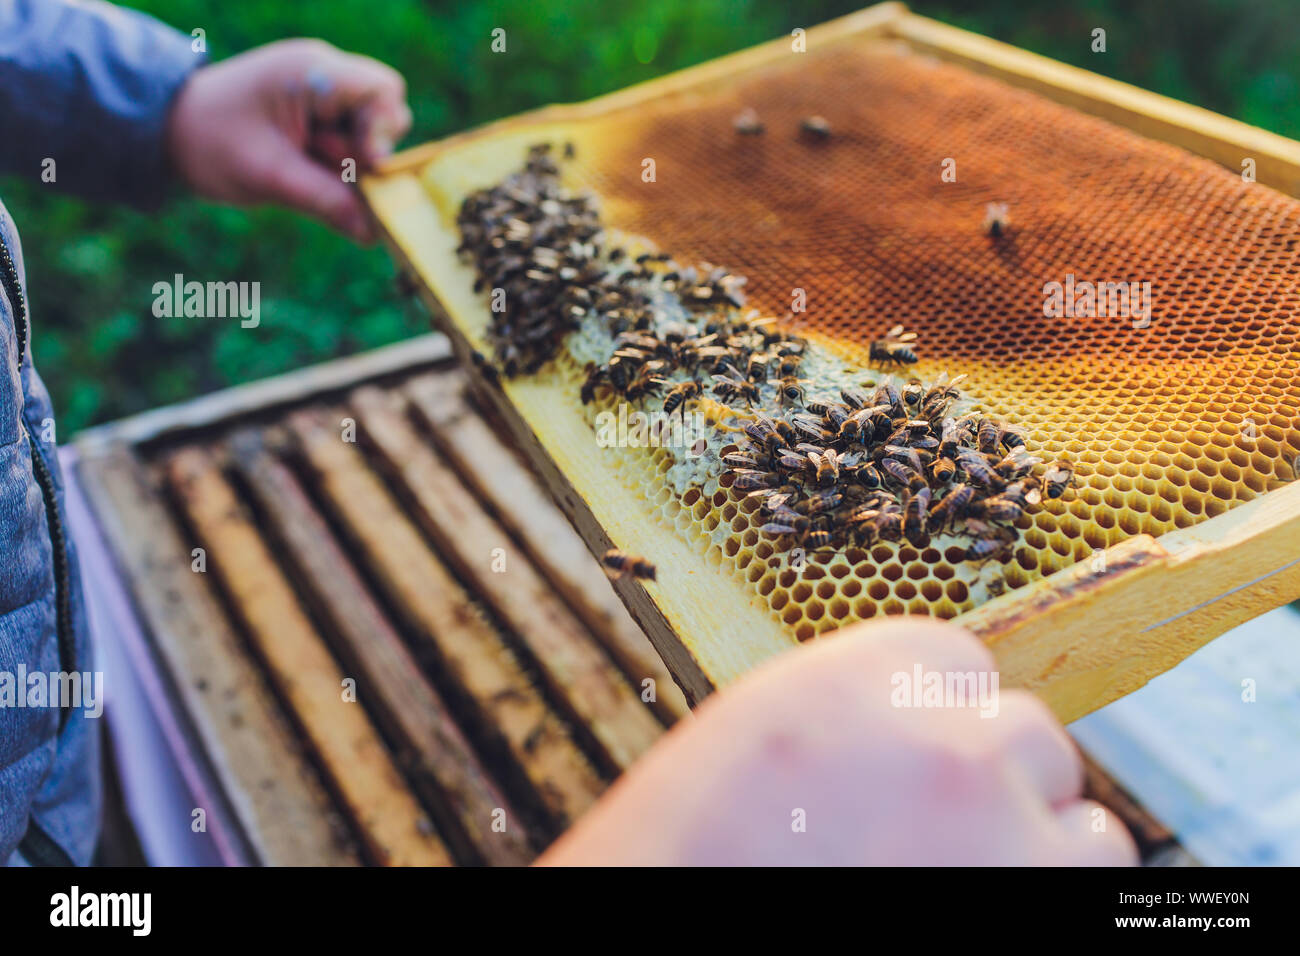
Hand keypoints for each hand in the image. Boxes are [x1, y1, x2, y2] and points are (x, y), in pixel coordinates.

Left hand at [166, 39, 411, 240]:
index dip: (384, 131)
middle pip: (385, 111)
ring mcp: (321, 97)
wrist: (163, 132)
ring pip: (371, 134)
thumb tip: (373, 233)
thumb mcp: (268, 176)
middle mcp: (324, 76)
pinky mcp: (317, 119)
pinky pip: (350, 145)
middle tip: (331, 170)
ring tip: (309, 171)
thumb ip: (325, 201)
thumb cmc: (208, 142)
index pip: (382, 91)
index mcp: (311, 72)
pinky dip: (340, 168)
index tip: (367, 166)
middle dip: (369, 150)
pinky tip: (311, 175)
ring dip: (352, 163)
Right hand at [540, 618, 1137, 865]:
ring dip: (1035, 845)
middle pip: (1026, 734)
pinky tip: (975, 895)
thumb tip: (939, 726)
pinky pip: (1095, 876)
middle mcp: (946, 735)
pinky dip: (1049, 887)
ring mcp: (1000, 825)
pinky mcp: (1033, 894)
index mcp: (866, 675)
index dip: (943, 721)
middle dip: (993, 782)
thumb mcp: (765, 736)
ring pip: (1081, 818)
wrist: (670, 902)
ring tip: (955, 874)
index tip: (920, 766)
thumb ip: (862, 716)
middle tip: (933, 836)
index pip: (963, 666)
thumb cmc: (694, 844)